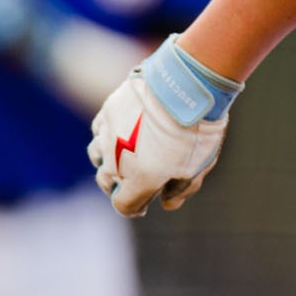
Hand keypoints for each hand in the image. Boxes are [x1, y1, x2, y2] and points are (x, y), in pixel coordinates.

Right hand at [88, 36, 241, 216]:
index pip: (123, 205)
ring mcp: (108, 134)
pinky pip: (99, 130)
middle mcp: (116, 160)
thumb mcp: (198, 166)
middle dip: (120, 186)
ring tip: (127, 157)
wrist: (185, 87)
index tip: (145, 205)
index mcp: (139, 180)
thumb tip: (167, 203)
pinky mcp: (108, 111)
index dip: (134, 208)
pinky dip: (107, 136)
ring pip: (97, 156)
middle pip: (106, 182)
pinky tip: (122, 133)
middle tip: (138, 181)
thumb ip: (181, 189)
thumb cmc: (196, 130)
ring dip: (109, 162)